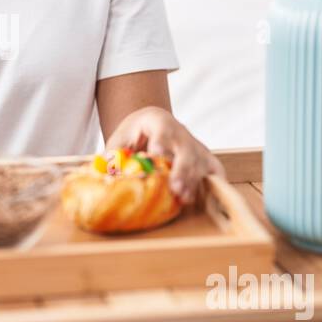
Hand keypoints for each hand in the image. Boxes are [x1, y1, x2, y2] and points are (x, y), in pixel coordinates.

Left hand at [106, 106, 225, 203]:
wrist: (152, 124)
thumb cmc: (132, 135)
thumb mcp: (118, 140)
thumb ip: (113, 156)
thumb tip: (107, 175)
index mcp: (158, 121)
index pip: (162, 129)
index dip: (161, 141)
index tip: (156, 153)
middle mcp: (181, 132)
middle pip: (186, 149)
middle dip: (181, 169)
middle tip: (175, 187)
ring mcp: (195, 145)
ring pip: (200, 162)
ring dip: (193, 181)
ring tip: (184, 199)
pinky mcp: (205, 157)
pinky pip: (214, 170)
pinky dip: (213, 184)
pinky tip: (204, 200)